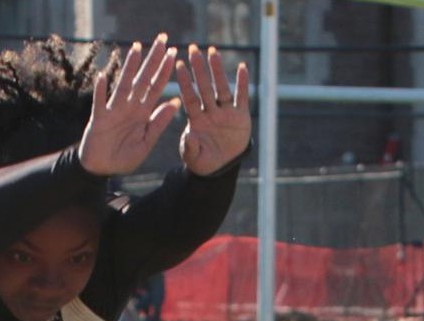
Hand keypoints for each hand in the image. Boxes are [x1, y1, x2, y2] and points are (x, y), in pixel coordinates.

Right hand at [77, 34, 180, 176]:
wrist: (102, 170)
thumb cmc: (124, 158)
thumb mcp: (146, 143)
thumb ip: (159, 123)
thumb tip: (176, 102)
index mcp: (143, 114)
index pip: (156, 88)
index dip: (164, 72)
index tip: (174, 54)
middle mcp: (129, 108)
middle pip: (143, 80)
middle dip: (152, 60)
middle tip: (162, 39)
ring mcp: (114, 111)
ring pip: (123, 85)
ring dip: (129, 68)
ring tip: (136, 49)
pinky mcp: (99, 119)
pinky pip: (99, 103)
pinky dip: (100, 91)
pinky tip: (103, 76)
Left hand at [174, 44, 250, 175]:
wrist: (220, 169)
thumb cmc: (202, 161)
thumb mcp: (193, 157)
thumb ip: (190, 147)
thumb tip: (189, 135)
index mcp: (196, 120)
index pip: (190, 97)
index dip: (186, 82)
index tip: (179, 65)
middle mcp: (210, 112)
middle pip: (205, 87)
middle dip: (199, 69)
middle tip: (193, 48)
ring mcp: (226, 113)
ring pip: (222, 88)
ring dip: (218, 70)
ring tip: (213, 51)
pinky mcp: (241, 117)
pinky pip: (242, 97)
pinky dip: (243, 83)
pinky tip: (243, 67)